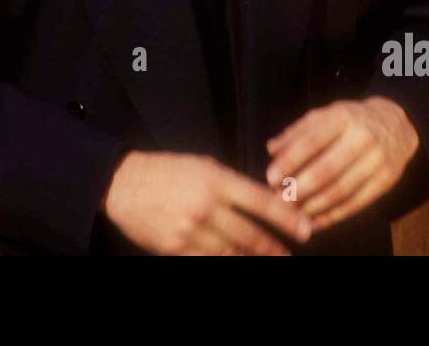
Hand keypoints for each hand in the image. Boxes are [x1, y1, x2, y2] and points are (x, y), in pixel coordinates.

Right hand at [101, 150, 313, 254]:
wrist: (122, 185)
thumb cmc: (166, 170)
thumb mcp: (202, 165)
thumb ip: (231, 183)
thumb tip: (261, 201)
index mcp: (215, 180)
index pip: (260, 201)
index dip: (287, 218)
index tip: (306, 230)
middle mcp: (206, 207)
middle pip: (250, 235)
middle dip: (274, 249)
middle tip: (288, 256)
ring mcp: (190, 231)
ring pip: (232, 253)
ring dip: (251, 259)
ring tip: (266, 261)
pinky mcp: (176, 249)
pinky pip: (208, 262)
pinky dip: (224, 263)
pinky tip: (235, 262)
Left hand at [264, 96, 419, 231]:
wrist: (397, 123)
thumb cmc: (351, 120)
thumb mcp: (325, 115)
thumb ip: (297, 131)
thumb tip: (271, 149)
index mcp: (343, 117)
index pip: (313, 140)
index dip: (290, 161)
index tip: (270, 178)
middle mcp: (363, 138)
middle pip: (327, 170)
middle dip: (300, 189)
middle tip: (280, 201)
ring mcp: (377, 161)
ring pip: (341, 190)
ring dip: (313, 206)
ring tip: (293, 213)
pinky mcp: (386, 181)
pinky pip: (356, 203)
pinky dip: (333, 216)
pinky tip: (315, 221)